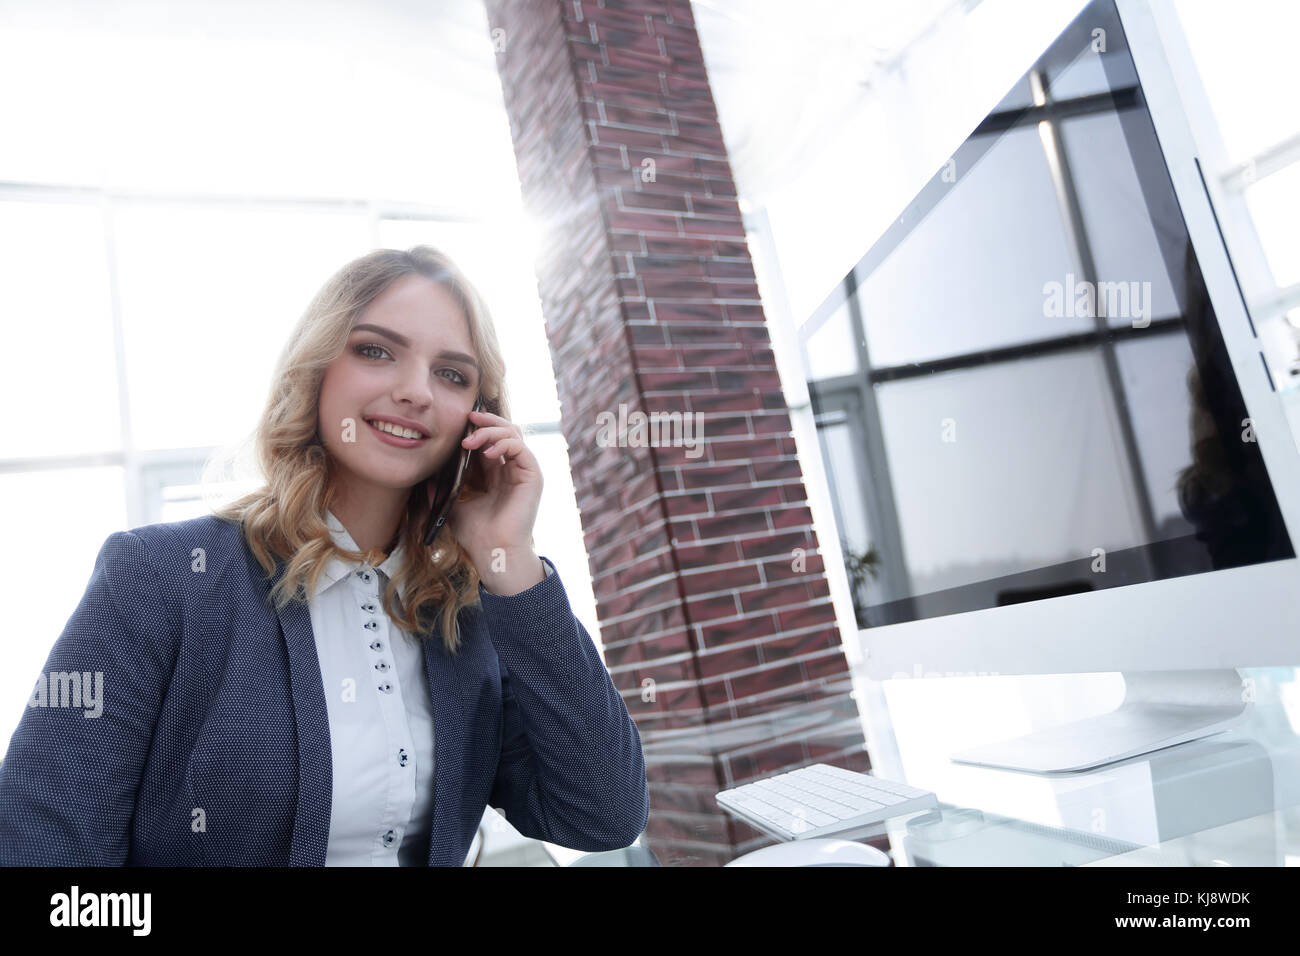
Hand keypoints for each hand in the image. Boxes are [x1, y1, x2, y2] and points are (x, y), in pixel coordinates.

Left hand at [444, 408, 543, 577]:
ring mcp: (524, 472)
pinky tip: (485, 452)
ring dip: (490, 431)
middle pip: (505, 431)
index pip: (491, 440)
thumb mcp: (454, 506)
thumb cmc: (476, 535)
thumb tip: (428, 478)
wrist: (492, 551)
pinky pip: (519, 448)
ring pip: (513, 434)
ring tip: (470, 440)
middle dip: (487, 421)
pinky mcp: (532, 476)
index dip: (478, 428)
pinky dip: (502, 444)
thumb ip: (444, 490)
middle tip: (468, 418)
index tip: (459, 422)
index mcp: (498, 474)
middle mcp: (513, 470)